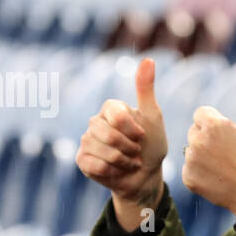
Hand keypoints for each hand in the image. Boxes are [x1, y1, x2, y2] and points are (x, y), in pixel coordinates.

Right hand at [76, 57, 168, 227]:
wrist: (145, 176)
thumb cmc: (151, 145)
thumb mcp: (153, 117)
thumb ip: (146, 89)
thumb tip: (148, 59)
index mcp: (111, 109)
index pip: (116, 114)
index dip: (132, 129)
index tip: (142, 136)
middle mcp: (95, 122)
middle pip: (109, 135)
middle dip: (129, 148)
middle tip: (136, 152)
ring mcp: (87, 141)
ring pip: (103, 151)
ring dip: (124, 161)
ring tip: (129, 161)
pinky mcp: (82, 160)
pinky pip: (94, 165)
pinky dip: (112, 171)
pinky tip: (117, 171)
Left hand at [181, 80, 235, 211]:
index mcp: (213, 125)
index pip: (202, 113)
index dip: (216, 122)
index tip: (229, 135)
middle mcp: (197, 141)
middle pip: (195, 130)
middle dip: (208, 136)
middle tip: (228, 151)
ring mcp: (191, 161)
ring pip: (191, 149)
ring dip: (203, 153)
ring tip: (224, 165)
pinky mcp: (188, 178)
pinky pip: (189, 168)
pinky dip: (200, 171)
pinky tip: (217, 177)